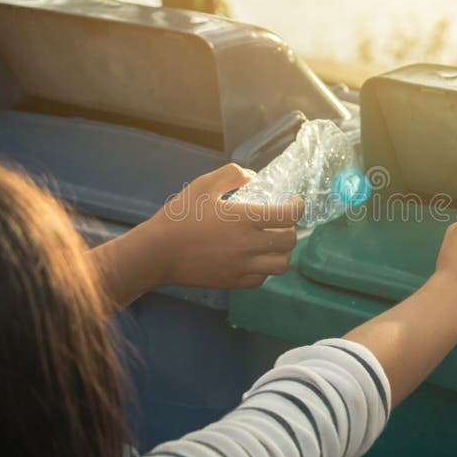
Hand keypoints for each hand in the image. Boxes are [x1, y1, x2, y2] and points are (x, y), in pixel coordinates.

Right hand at [146, 163, 303, 288]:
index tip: (295, 202)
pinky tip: (256, 258)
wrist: (157, 253)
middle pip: (290, 241)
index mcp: (244, 219)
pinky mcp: (233, 281)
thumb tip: (252, 176)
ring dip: (283, 252)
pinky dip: (265, 268)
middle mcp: (248, 245)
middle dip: (292, 229)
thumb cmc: (179, 216)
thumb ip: (231, 174)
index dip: (298, 207)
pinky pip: (262, 279)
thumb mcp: (203, 185)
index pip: (288, 215)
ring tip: (273, 242)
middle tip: (282, 222)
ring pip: (281, 265)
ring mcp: (242, 266)